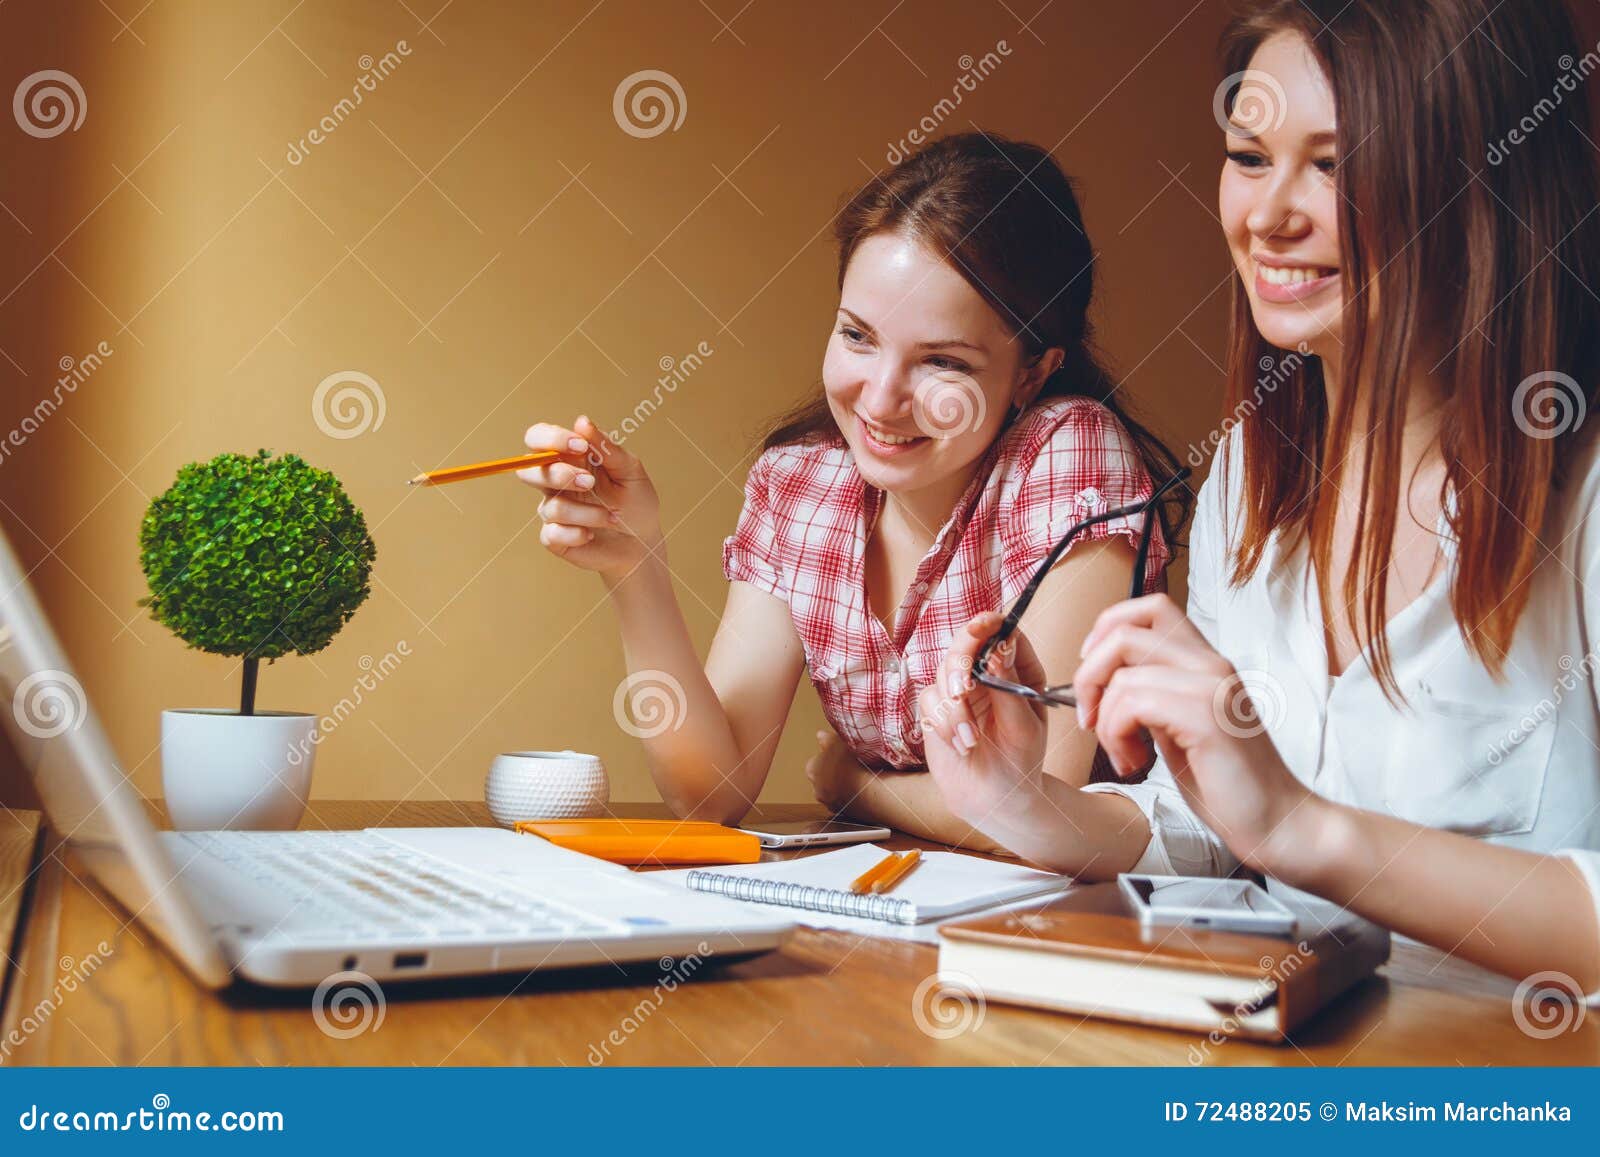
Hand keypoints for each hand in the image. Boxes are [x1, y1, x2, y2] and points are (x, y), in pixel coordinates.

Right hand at [520, 415, 661, 582]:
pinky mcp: (554, 537)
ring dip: (587, 513)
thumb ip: (606, 447)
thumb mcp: (630, 471)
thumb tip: (581, 421)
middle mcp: (555, 481)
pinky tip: (592, 534)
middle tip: (590, 483)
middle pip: (527, 470)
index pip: (538, 438)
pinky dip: (576, 534)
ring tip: (612, 517)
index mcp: (569, 458)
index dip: (550, 438)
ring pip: (552, 506)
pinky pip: (552, 534)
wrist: (643, 542)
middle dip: (559, 475)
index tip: (580, 446)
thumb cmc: (636, 501)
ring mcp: (552, 509)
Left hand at [803, 729, 865, 813]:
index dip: (831, 755)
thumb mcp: (841, 741)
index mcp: (812, 769)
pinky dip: (853, 796)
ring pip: (836, 790)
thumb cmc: (857, 763)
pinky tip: (864, 788)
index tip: (843, 753)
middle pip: (825, 776)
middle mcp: (817, 790)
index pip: (818, 759)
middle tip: (852, 763)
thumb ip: (828, 739)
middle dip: (836, 771)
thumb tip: (820, 736)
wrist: (874, 790)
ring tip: (861, 776)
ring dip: (845, 784)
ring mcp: (831, 804)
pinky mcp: (846, 815)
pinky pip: (847, 802)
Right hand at [918, 612, 1049, 829]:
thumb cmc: (1020, 761)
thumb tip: (997, 649)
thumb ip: (1009, 687)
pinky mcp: (938, 706)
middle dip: (960, 665)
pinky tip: (962, 745)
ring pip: (944, 670)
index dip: (990, 623)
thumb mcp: (1024, 727)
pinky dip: (944, 724)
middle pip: (966, 642)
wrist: (994, 797)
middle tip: (961, 691)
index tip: (981, 627)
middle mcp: (989, 672)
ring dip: (954, 708)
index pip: (1004, 631)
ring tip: (970, 739)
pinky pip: (930, 699)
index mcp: (1019, 670)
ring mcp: (961, 687)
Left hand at [1073, 593, 1315, 874]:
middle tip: (1091, 720)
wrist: (1276, 821)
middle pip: (1123, 632)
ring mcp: (1211, 686)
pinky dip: (1117, 735)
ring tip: (1123, 755)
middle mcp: (1210, 663)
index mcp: (1205, 661)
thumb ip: (1151, 696)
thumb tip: (1103, 682)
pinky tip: (1134, 762)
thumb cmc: (1226, 782)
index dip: (1106, 631)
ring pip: (1122, 674)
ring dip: (1104, 720)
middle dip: (1088, 676)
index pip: (1150, 608)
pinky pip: (1134, 704)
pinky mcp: (1207, 716)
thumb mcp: (1177, 727)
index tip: (1096, 678)